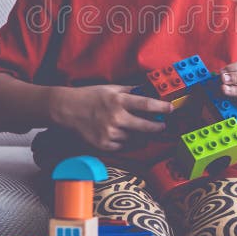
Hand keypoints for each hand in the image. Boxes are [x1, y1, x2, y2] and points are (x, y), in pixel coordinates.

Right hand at [51, 84, 172, 151]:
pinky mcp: (103, 145)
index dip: (161, 107)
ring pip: (135, 139)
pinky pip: (123, 146)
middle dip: (158, 127)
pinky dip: (128, 142)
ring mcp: (109, 133)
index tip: (171, 109)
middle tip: (162, 126)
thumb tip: (148, 92)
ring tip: (143, 130)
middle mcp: (115, 117)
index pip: (146, 104)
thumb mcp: (110, 89)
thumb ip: (130, 91)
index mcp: (118, 101)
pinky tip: (126, 135)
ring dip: (142, 135)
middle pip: (145, 126)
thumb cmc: (89, 97)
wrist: (65, 110)